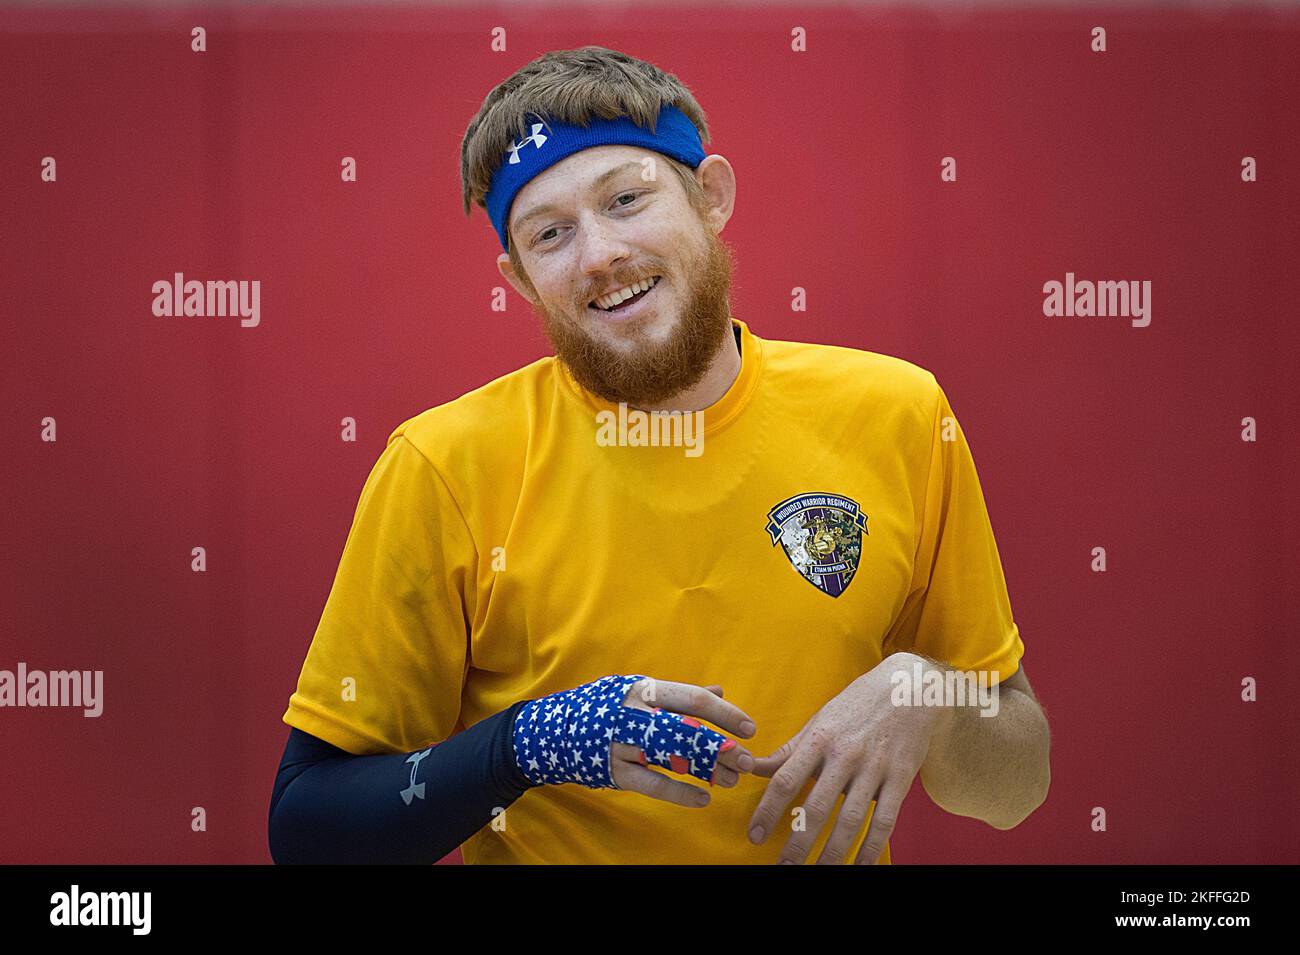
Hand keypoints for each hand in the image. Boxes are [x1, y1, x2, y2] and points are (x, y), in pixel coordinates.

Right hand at [611, 680, 756, 807]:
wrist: (552, 731)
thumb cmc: (606, 707)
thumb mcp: (639, 693)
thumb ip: (680, 696)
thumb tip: (720, 690)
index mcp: (643, 691)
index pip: (692, 699)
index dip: (724, 714)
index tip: (749, 729)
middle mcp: (632, 714)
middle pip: (686, 729)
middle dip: (720, 746)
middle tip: (746, 760)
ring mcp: (621, 743)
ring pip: (671, 756)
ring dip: (706, 769)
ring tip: (730, 780)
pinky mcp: (613, 771)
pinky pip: (651, 784)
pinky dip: (679, 792)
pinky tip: (703, 799)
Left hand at [746, 653, 948, 863]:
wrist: (909, 687)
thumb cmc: (856, 706)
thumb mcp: (819, 721)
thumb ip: (788, 750)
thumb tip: (752, 768)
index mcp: (820, 739)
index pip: (786, 779)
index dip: (768, 810)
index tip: (755, 834)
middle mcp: (845, 755)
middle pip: (817, 807)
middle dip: (798, 842)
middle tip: (783, 867)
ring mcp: (875, 768)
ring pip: (850, 820)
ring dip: (832, 853)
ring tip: (817, 873)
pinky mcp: (901, 779)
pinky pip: (885, 821)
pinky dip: (872, 848)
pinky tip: (860, 867)